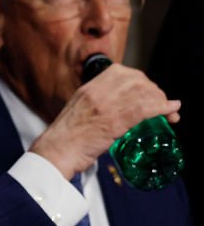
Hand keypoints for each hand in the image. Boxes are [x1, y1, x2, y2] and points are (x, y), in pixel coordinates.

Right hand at [30, 64, 180, 178]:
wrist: (54, 153)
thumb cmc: (64, 140)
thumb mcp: (77, 113)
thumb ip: (92, 107)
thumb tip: (112, 112)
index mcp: (87, 89)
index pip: (121, 72)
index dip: (140, 80)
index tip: (146, 92)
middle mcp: (97, 92)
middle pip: (136, 80)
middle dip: (154, 91)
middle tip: (160, 105)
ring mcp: (105, 106)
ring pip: (143, 93)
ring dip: (161, 101)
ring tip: (168, 113)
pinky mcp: (113, 122)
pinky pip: (144, 109)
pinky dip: (163, 109)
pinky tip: (172, 112)